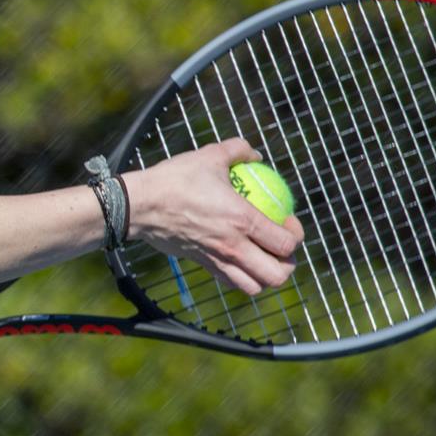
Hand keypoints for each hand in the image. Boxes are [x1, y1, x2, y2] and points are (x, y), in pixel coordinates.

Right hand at [125, 137, 305, 294]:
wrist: (140, 205)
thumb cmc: (175, 179)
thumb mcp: (210, 156)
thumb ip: (238, 150)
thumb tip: (254, 154)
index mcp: (242, 220)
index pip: (285, 243)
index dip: (295, 235)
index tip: (287, 220)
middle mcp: (233, 246)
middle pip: (276, 275)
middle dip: (287, 264)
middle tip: (280, 246)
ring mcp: (216, 259)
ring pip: (254, 286)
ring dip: (264, 275)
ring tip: (262, 257)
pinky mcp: (201, 264)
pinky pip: (230, 281)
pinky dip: (241, 276)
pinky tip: (238, 258)